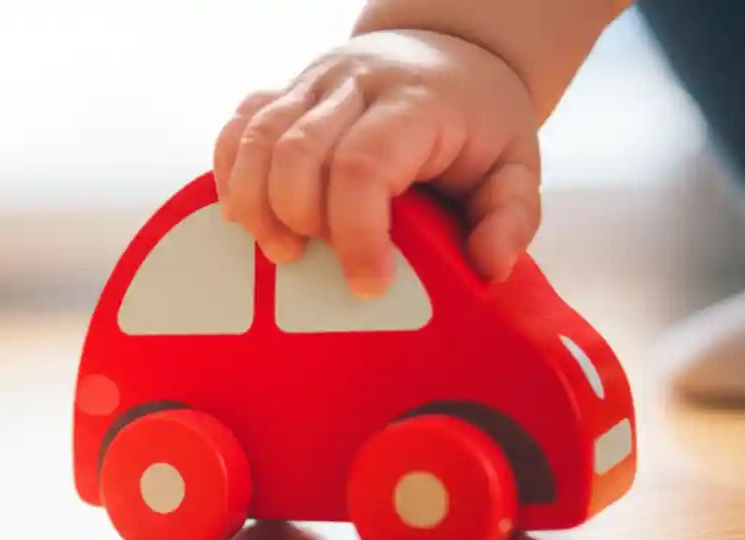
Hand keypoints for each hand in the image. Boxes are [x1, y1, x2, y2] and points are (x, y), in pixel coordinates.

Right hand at [213, 29, 540, 296]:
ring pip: (257, 137)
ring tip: (279, 249)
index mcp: (414, 103)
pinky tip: (245, 215)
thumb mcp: (514, 164)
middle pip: (298, 152)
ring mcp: (311, 83)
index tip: (368, 283)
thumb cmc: (477, 121)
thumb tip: (488, 266)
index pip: (363, 165)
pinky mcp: (283, 92)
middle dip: (298, 220)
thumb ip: (511, 216)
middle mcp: (356, 83)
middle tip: (317, 263)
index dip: (355, 232)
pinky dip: (230, 174)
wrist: (448, 52)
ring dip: (256, 204)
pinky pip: (237, 127)